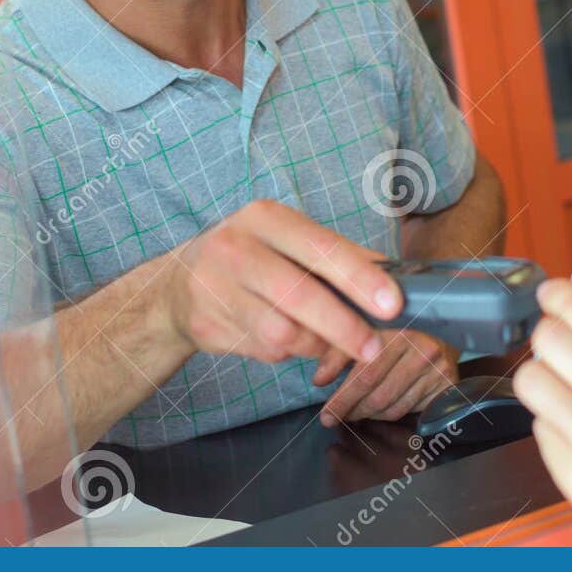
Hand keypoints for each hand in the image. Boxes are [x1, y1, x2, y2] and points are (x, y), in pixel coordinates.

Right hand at [160, 199, 399, 367]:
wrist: (177, 284)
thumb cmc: (254, 258)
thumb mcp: (289, 242)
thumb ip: (337, 257)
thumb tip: (395, 278)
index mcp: (266, 218)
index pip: (321, 248)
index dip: (360, 278)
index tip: (393, 304)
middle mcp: (235, 247)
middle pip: (299, 294)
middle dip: (343, 326)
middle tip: (373, 347)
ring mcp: (214, 287)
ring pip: (282, 332)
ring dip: (314, 344)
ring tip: (322, 341)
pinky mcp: (205, 325)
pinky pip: (263, 350)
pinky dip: (285, 352)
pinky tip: (283, 339)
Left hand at [312, 330, 458, 425]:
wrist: (442, 325)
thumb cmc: (396, 328)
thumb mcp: (365, 330)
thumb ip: (338, 353)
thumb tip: (319, 380)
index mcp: (399, 333)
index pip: (365, 375)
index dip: (342, 398)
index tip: (326, 415)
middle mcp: (422, 351)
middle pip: (379, 396)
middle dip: (352, 411)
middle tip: (333, 419)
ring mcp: (437, 370)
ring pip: (394, 408)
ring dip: (369, 415)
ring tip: (354, 412)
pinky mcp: (447, 384)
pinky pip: (410, 410)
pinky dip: (389, 414)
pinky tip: (378, 409)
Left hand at [514, 279, 571, 541]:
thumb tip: (569, 320)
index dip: (557, 296)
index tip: (550, 294)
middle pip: (547, 339)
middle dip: (547, 336)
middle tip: (555, 346)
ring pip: (530, 381)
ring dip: (542, 380)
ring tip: (561, 391)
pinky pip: (539, 429)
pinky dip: (553, 426)